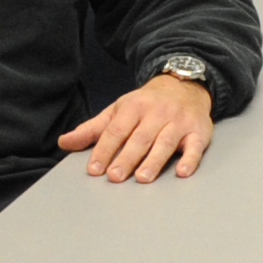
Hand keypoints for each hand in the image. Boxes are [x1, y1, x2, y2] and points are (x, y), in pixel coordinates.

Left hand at [60, 73, 213, 182]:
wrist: (184, 85)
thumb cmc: (146, 104)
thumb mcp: (117, 110)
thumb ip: (92, 129)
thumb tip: (64, 142)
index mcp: (133, 107)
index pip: (116, 130)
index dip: (104, 150)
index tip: (94, 169)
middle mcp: (156, 113)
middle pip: (139, 138)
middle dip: (126, 158)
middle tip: (115, 177)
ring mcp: (178, 122)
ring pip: (165, 142)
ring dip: (154, 161)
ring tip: (142, 178)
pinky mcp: (198, 131)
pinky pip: (195, 146)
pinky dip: (189, 159)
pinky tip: (182, 172)